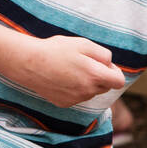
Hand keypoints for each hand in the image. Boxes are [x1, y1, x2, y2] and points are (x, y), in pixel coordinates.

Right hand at [13, 35, 127, 107]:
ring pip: (91, 92)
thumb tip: (111, 65)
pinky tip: (61, 78)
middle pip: (105, 87)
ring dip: (87, 83)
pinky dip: (74, 89)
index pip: (119, 82)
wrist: (28, 62)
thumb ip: (104, 55)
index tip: (105, 65)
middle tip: (85, 63)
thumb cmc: (56, 50)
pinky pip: (77, 97)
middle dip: (101, 76)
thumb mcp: (84, 44)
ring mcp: (76, 99)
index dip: (114, 72)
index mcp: (95, 76)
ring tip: (70, 69)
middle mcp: (88, 91)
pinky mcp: (64, 103)